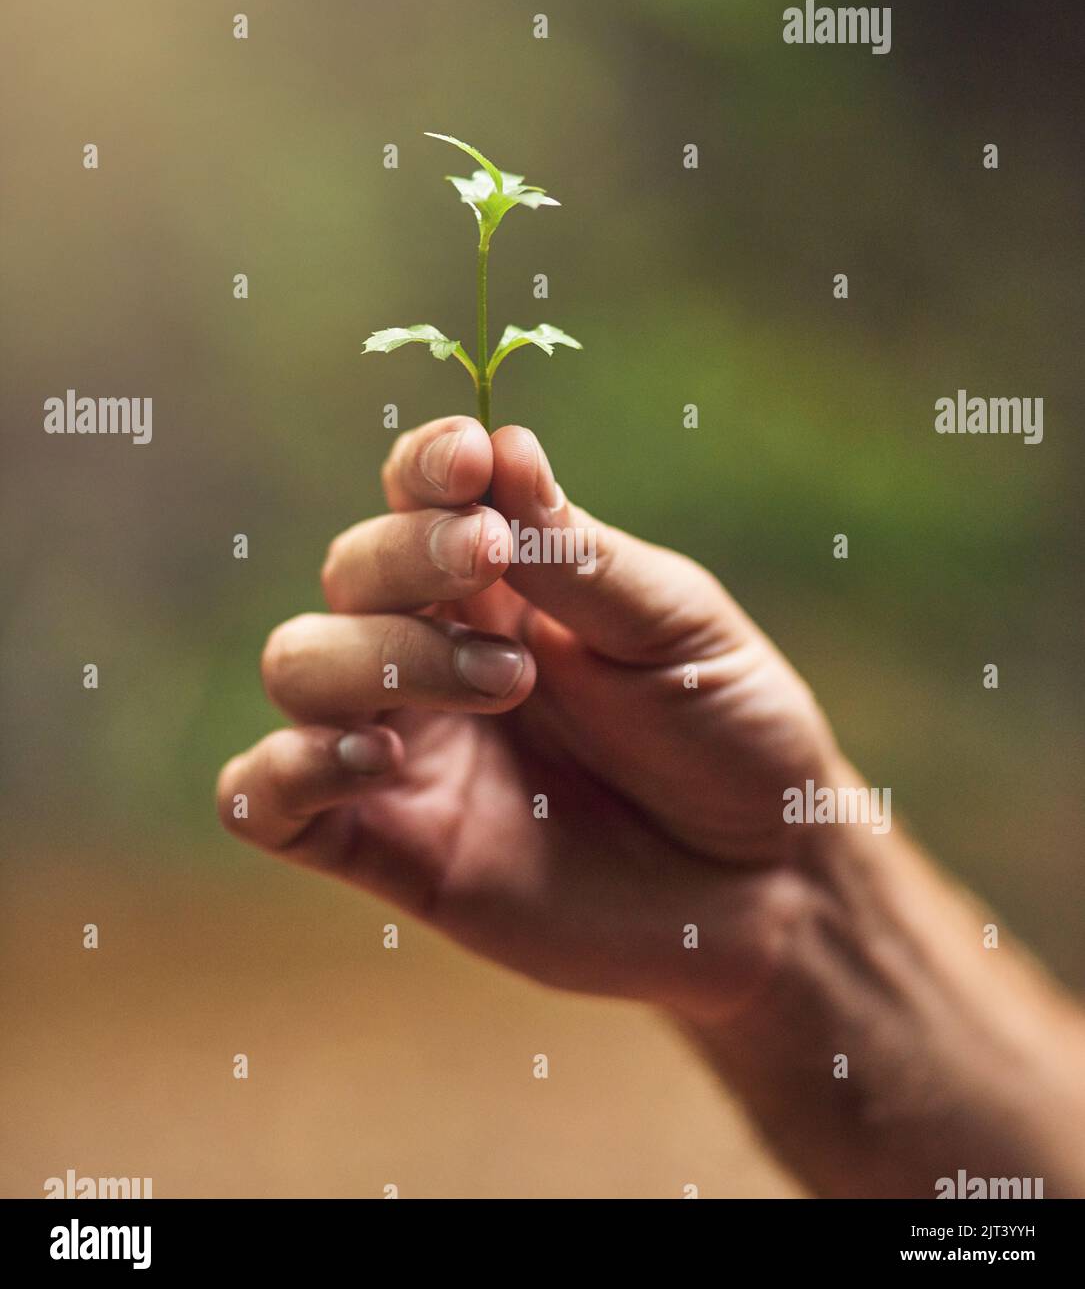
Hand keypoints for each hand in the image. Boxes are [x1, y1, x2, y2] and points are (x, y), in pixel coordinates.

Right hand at [217, 417, 841, 1022]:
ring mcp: (407, 747)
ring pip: (299, 665)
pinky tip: (378, 757)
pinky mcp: (388, 844)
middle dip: (411, 565)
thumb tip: (504, 444)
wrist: (764, 882)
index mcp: (506, 582)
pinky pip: (267, 801)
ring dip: (376, 659)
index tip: (469, 463)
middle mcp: (437, 650)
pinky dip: (287, 770)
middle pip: (350, 570)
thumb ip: (578, 553)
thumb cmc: (732, 734)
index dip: (425, 468)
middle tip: (508, 597)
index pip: (420, 496)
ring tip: (501, 687)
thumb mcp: (676, 628)